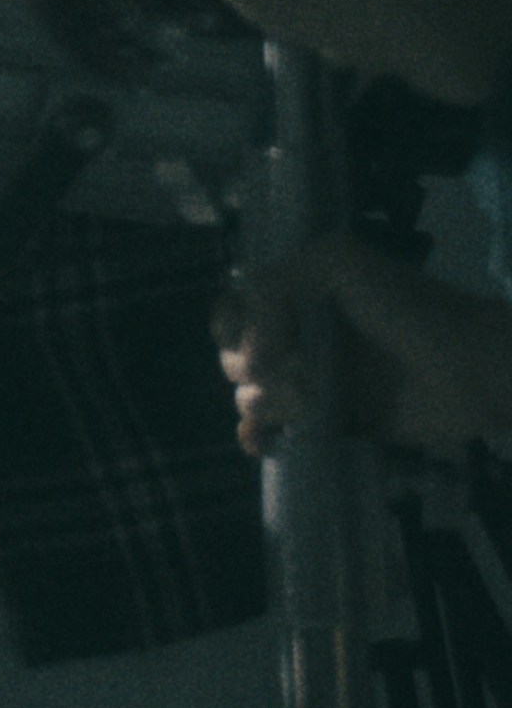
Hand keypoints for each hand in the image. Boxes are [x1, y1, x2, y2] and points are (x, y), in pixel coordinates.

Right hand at [222, 248, 511, 457]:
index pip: (235, 307)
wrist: (473, 368)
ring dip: (264, 403)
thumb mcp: (339, 265)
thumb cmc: (413, 311)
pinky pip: (269, 431)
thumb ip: (276, 285)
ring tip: (307, 405)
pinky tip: (265, 442)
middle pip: (233, 353)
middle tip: (301, 374)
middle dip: (252, 367)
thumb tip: (249, 357)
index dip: (234, 326)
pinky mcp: (327, 422)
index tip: (259, 343)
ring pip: (247, 395)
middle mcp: (298, 336)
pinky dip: (255, 437)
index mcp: (297, 296)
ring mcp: (310, 381)